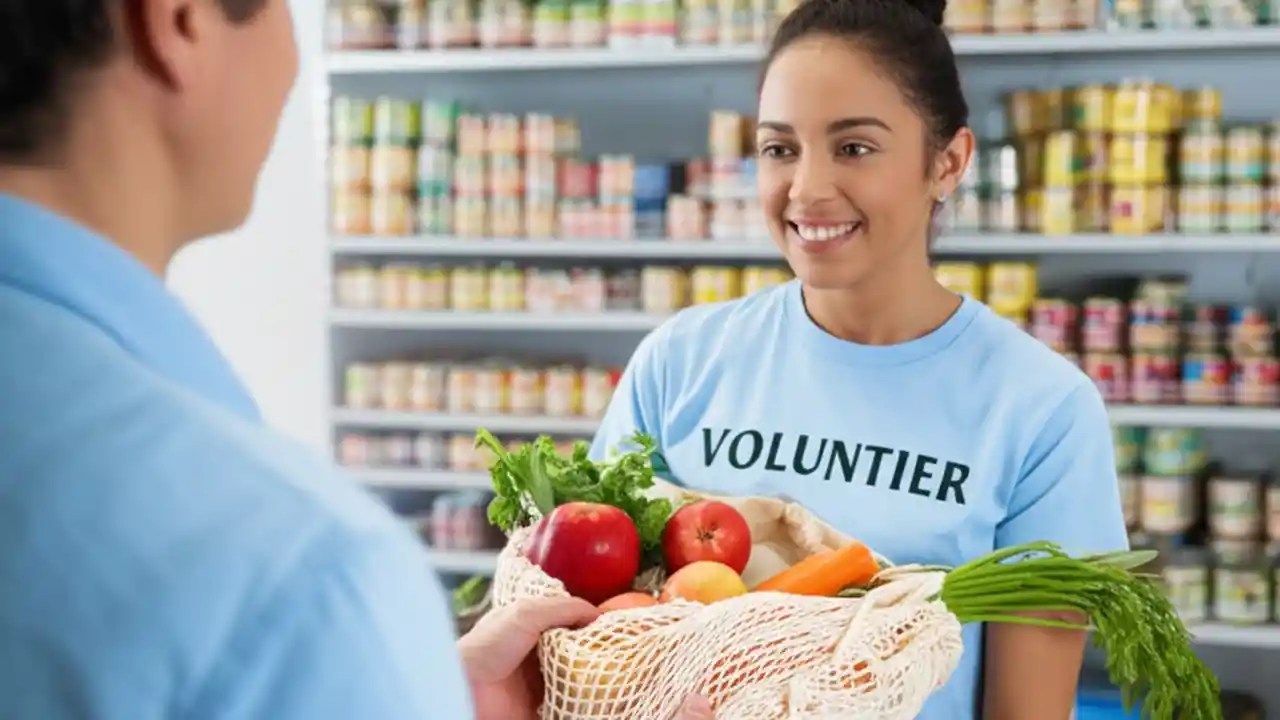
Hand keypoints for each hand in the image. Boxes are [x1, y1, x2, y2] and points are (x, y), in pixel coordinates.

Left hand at [457, 596, 713, 719]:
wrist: (463, 690)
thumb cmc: (487, 647)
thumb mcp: (526, 614)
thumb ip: (562, 608)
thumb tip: (596, 612)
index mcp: (533, 630)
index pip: (572, 624)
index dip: (594, 624)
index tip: (621, 626)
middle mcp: (540, 658)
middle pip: (580, 654)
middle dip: (603, 655)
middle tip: (633, 654)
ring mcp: (543, 687)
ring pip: (581, 683)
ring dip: (600, 682)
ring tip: (631, 677)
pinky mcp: (544, 712)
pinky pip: (575, 707)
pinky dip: (591, 705)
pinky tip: (610, 700)